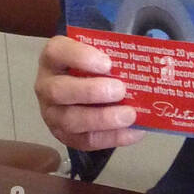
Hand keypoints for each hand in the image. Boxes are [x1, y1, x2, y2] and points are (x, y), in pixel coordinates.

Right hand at [35, 35, 144, 151]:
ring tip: (129, 114)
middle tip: (120, 90)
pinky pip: (86, 141)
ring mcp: (53, 114)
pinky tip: (134, 131)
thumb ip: (114, 55)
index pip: (57, 52)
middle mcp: (46, 86)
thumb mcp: (99, 54)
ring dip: (102, 119)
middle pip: (59, 90)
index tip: (107, 63)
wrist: (86, 91)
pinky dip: (113, 137)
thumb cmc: (95, 68)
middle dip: (91, 91)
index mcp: (54, 59)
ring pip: (70, 120)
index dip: (80, 56)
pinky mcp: (66, 136)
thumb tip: (146, 59)